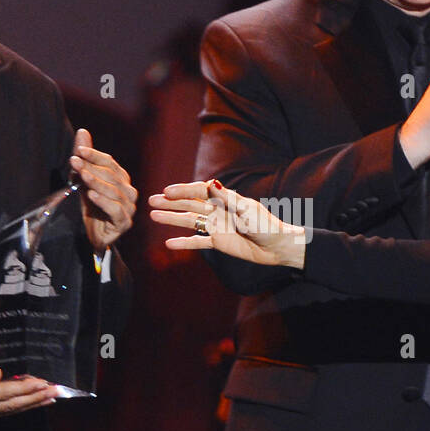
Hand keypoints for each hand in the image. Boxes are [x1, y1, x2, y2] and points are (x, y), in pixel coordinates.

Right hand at [0, 366, 59, 424]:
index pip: (5, 393)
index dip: (25, 388)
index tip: (42, 382)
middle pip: (14, 405)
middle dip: (37, 398)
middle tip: (56, 391)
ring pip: (12, 410)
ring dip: (33, 403)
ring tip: (51, 397)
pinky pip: (6, 412)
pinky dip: (21, 406)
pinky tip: (32, 402)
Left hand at [69, 128, 136, 252]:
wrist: (93, 236)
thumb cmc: (92, 208)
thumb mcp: (85, 180)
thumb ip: (86, 157)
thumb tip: (82, 130)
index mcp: (122, 180)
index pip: (111, 163)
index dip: (95, 155)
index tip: (79, 150)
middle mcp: (129, 192)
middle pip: (112, 176)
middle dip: (92, 168)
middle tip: (74, 161)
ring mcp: (128, 209)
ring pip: (114, 191)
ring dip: (96, 182)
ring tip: (81, 176)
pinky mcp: (123, 224)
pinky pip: (116, 210)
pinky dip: (103, 201)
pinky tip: (91, 195)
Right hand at [149, 180, 307, 268]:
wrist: (278, 247)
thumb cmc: (267, 225)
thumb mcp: (248, 211)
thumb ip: (228, 199)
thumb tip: (211, 183)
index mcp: (226, 199)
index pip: (199, 191)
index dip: (183, 190)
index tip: (167, 192)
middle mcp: (218, 210)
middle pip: (190, 204)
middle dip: (171, 202)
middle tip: (151, 200)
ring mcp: (217, 226)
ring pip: (190, 221)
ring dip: (172, 219)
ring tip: (153, 216)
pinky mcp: (219, 242)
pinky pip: (198, 242)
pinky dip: (184, 243)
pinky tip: (168, 243)